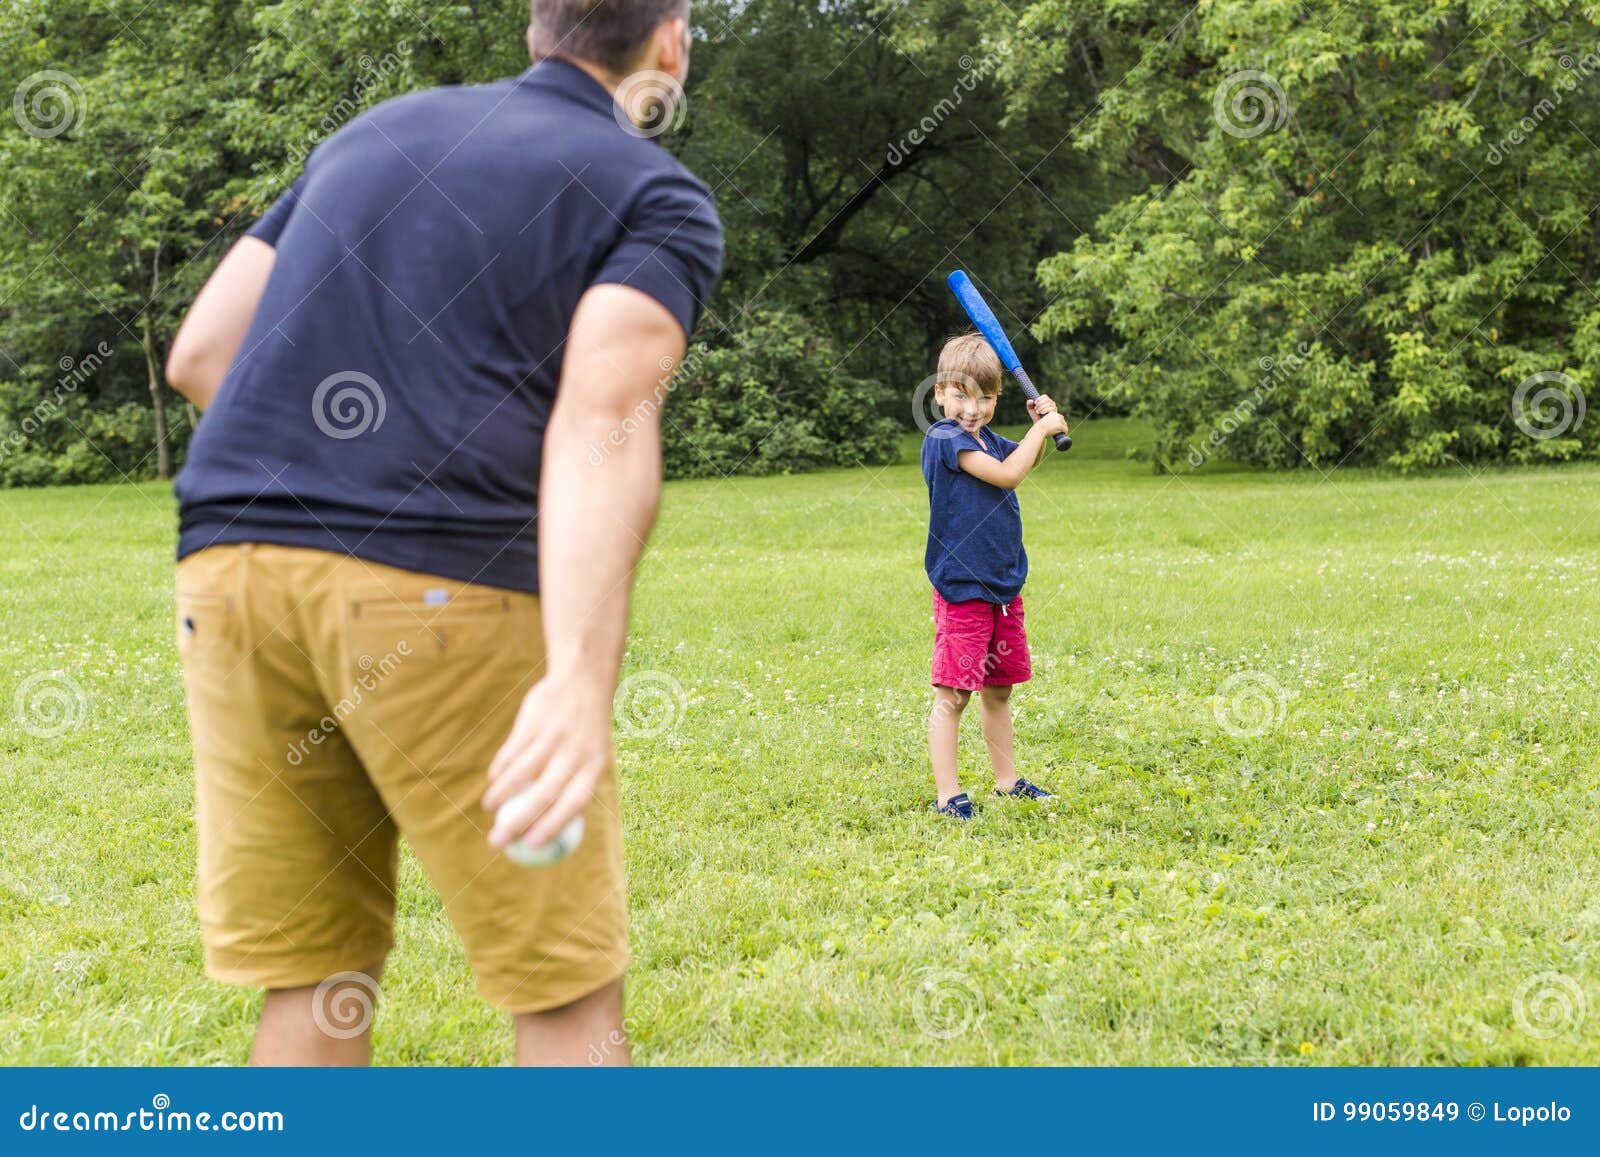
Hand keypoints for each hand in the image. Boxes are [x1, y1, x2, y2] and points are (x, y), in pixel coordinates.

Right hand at [481, 676, 614, 851]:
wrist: (583, 681)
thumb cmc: (586, 731)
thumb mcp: (592, 755)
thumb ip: (574, 785)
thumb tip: (553, 827)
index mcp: (594, 766)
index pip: (573, 803)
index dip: (551, 826)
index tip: (530, 846)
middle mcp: (574, 753)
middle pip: (543, 794)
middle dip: (517, 821)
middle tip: (497, 839)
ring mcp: (553, 736)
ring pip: (520, 773)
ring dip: (500, 794)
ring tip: (488, 808)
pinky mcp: (534, 721)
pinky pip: (511, 752)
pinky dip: (499, 769)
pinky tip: (493, 780)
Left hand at [1026, 394, 1058, 419]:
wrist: (1040, 426)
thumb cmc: (1036, 417)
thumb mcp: (1032, 411)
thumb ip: (1029, 405)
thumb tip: (1030, 400)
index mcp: (1047, 402)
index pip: (1045, 396)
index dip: (1039, 399)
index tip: (1035, 403)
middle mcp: (1052, 404)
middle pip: (1047, 400)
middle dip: (1040, 403)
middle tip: (1035, 409)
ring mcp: (1054, 409)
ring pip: (1049, 404)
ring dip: (1042, 407)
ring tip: (1037, 412)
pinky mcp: (1055, 414)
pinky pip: (1051, 408)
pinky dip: (1045, 409)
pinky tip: (1042, 412)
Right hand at [1039, 411, 1068, 437]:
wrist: (1039, 429)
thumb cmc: (1039, 427)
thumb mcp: (1042, 421)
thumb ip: (1046, 421)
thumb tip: (1047, 425)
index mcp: (1052, 413)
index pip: (1059, 416)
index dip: (1060, 421)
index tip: (1059, 426)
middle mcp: (1056, 415)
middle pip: (1062, 420)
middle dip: (1063, 424)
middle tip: (1062, 430)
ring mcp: (1058, 420)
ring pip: (1064, 425)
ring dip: (1064, 428)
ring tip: (1064, 432)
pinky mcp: (1060, 425)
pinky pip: (1065, 429)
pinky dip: (1065, 432)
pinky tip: (1065, 434)